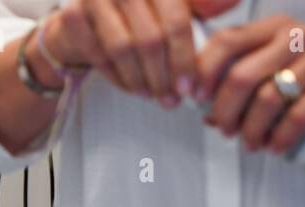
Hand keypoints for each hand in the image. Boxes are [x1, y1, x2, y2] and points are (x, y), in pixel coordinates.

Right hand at [40, 0, 240, 105]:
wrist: (87, 13)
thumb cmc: (139, 10)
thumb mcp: (175, 2)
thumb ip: (202, 2)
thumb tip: (231, 2)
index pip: (176, 18)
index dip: (185, 56)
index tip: (191, 86)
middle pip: (150, 38)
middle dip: (163, 76)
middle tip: (173, 100)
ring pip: (124, 50)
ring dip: (142, 81)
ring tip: (155, 96)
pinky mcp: (72, 17)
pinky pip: (99, 57)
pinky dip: (118, 79)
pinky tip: (133, 88)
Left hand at [197, 16, 304, 152]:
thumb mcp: (290, 66)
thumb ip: (251, 81)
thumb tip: (206, 113)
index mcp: (278, 28)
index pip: (225, 41)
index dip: (201, 72)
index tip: (193, 100)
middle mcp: (296, 36)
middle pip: (239, 76)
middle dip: (223, 111)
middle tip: (224, 131)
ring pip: (266, 98)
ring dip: (250, 130)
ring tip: (251, 144)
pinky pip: (298, 114)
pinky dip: (280, 137)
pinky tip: (276, 147)